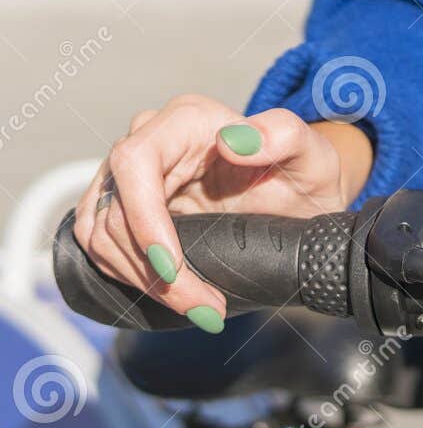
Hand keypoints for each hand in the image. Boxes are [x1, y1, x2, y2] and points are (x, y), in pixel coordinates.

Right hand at [72, 95, 373, 331]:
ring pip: (102, 231)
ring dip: (139, 280)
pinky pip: (102, 242)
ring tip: (197, 307)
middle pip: (114, 207)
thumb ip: (286, 136)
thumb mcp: (314, 154)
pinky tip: (171, 296)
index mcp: (188, 120)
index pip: (135, 163)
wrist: (302, 195)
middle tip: (202, 307)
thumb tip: (234, 141)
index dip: (143, 219)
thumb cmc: (309, 171)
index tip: (172, 267)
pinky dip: (128, 276)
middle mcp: (150, 140)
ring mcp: (133, 176)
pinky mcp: (127, 207)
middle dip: (151, 268)